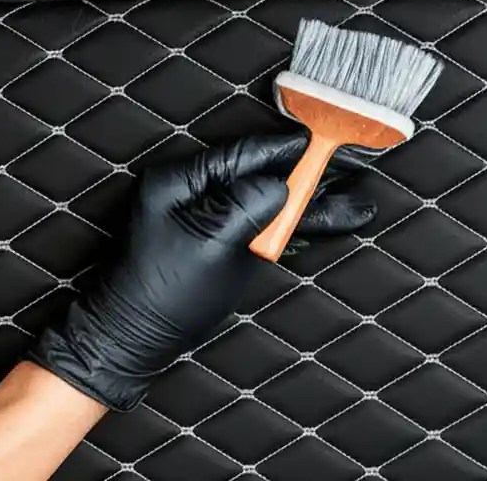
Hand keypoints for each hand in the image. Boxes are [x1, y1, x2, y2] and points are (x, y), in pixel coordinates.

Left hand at [28, 134, 375, 410]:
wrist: (130, 344)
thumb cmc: (159, 296)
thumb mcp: (209, 245)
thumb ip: (248, 206)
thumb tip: (281, 184)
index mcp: (182, 181)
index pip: (250, 153)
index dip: (294, 149)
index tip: (331, 142)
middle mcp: (195, 193)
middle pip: (266, 175)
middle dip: (314, 177)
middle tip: (355, 171)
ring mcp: (208, 219)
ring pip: (271, 204)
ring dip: (313, 207)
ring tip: (357, 207)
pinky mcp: (218, 244)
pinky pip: (264, 228)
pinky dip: (296, 229)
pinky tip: (329, 223)